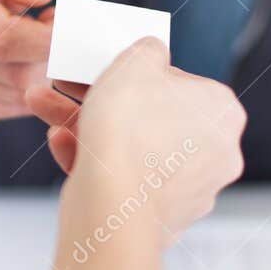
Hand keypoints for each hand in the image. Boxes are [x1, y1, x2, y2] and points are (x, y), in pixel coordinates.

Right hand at [0, 0, 54, 120]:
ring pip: (10, 95)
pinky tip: (25, 63)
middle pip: (11, 72)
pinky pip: (0, 108)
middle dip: (51, 58)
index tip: (78, 31)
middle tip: (62, 31)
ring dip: (41, 74)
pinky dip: (25, 92)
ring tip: (39, 40)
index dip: (49, 42)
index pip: (2, 37)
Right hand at [27, 37, 245, 235]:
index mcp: (222, 112)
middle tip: (68, 89)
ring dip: (88, 130)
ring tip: (48, 116)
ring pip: (132, 150)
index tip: (106, 72)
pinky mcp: (160, 219)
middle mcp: (216, 154)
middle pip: (151, 118)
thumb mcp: (135, 61)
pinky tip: (61, 145)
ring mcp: (190, 191)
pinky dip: (93, 164)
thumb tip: (152, 53)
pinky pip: (124, 181)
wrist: (111, 204)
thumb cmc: (127, 128)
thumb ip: (149, 50)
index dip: (136, 75)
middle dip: (103, 103)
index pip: (178, 83)